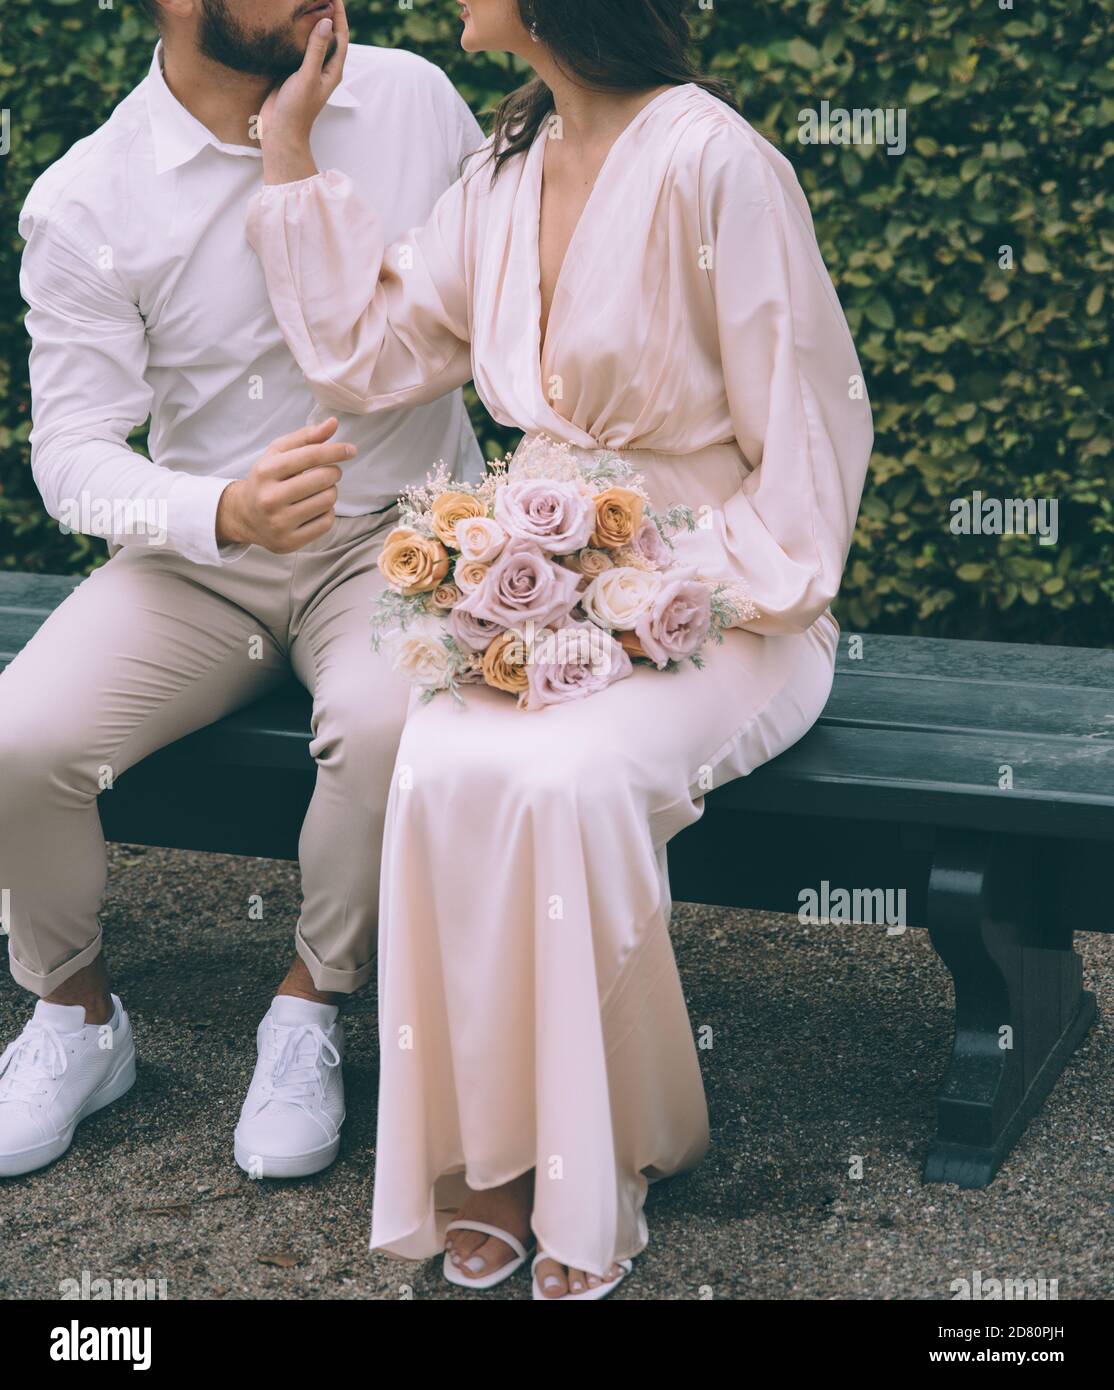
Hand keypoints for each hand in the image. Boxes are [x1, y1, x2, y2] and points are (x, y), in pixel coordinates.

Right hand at [216, 417, 354, 552]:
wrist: (245, 516)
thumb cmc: (267, 479)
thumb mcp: (278, 453)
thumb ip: (306, 437)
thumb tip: (333, 423)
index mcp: (266, 471)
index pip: (311, 455)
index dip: (335, 450)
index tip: (350, 450)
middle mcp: (270, 498)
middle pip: (323, 479)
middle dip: (333, 472)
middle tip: (328, 473)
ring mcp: (280, 522)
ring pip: (328, 501)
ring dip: (331, 492)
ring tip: (318, 491)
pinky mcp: (289, 541)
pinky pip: (326, 523)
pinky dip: (327, 512)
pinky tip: (315, 508)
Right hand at [259, 0, 349, 183]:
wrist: (280, 130)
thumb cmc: (297, 108)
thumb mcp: (308, 76)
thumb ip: (316, 49)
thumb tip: (326, 21)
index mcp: (333, 70)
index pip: (341, 36)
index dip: (339, 15)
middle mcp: (323, 68)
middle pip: (329, 36)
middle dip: (328, 14)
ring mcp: (308, 69)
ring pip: (314, 40)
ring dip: (312, 22)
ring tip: (307, 2)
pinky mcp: (293, 71)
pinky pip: (298, 47)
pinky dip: (297, 33)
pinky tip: (290, 21)